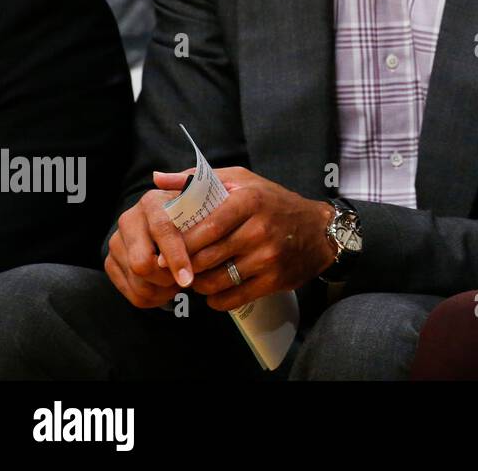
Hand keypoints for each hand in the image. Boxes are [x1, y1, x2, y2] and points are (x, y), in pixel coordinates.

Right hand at [105, 170, 195, 307]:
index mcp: (152, 201)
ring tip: (179, 283)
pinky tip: (167, 288)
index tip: (188, 278)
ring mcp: (116, 242)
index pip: (161, 231)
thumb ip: (192, 189)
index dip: (175, 257)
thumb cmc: (196, 213)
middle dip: (167, 278)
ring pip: (138, 282)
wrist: (173, 222)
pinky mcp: (110, 262)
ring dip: (163, 290)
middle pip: (142, 264)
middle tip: (186, 280)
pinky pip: (132, 293)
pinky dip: (153, 297)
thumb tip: (158, 178)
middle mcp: (129, 219)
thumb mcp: (203, 200)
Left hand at [171, 168, 335, 310]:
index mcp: (249, 200)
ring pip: (214, 281)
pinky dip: (215, 298)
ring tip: (196, 275)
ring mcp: (268, 257)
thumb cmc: (273, 202)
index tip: (166, 248)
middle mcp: (259, 229)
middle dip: (185, 265)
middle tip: (177, 265)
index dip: (179, 243)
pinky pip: (231, 298)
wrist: (320, 231)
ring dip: (198, 284)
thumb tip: (158, 179)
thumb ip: (198, 179)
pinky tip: (215, 289)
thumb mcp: (242, 181)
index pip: (203, 228)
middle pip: (205, 257)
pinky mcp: (274, 281)